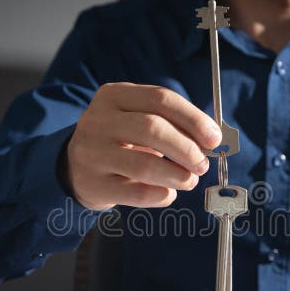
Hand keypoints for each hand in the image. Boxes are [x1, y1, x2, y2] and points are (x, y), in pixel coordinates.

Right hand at [65, 82, 221, 209]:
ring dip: (177, 175)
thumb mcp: (136, 118)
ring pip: (145, 164)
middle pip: (153, 129)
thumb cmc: (118, 140)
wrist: (75, 167)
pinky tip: (168, 193)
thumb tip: (211, 139)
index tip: (214, 138)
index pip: (161, 99)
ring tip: (189, 180)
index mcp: (114, 95)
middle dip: (187, 149)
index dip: (193, 119)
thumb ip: (170, 123)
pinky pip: (136, 193)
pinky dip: (161, 195)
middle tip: (202, 164)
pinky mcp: (94, 184)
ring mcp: (92, 153)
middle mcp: (99, 120)